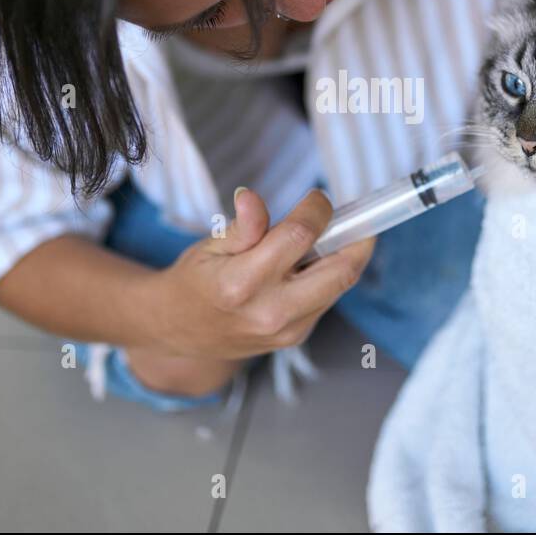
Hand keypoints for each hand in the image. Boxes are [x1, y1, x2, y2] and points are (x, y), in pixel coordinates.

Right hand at [137, 187, 375, 360]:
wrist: (178, 330)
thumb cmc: (195, 280)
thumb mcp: (210, 246)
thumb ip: (242, 226)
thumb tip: (252, 198)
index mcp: (242, 283)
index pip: (300, 236)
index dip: (318, 209)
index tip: (317, 197)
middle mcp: (271, 312)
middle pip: (341, 270)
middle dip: (357, 237)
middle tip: (352, 216)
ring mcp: (288, 331)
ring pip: (340, 285)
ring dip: (345, 255)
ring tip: (328, 235)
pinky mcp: (296, 337)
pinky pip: (328, 298)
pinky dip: (328, 274)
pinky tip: (310, 262)